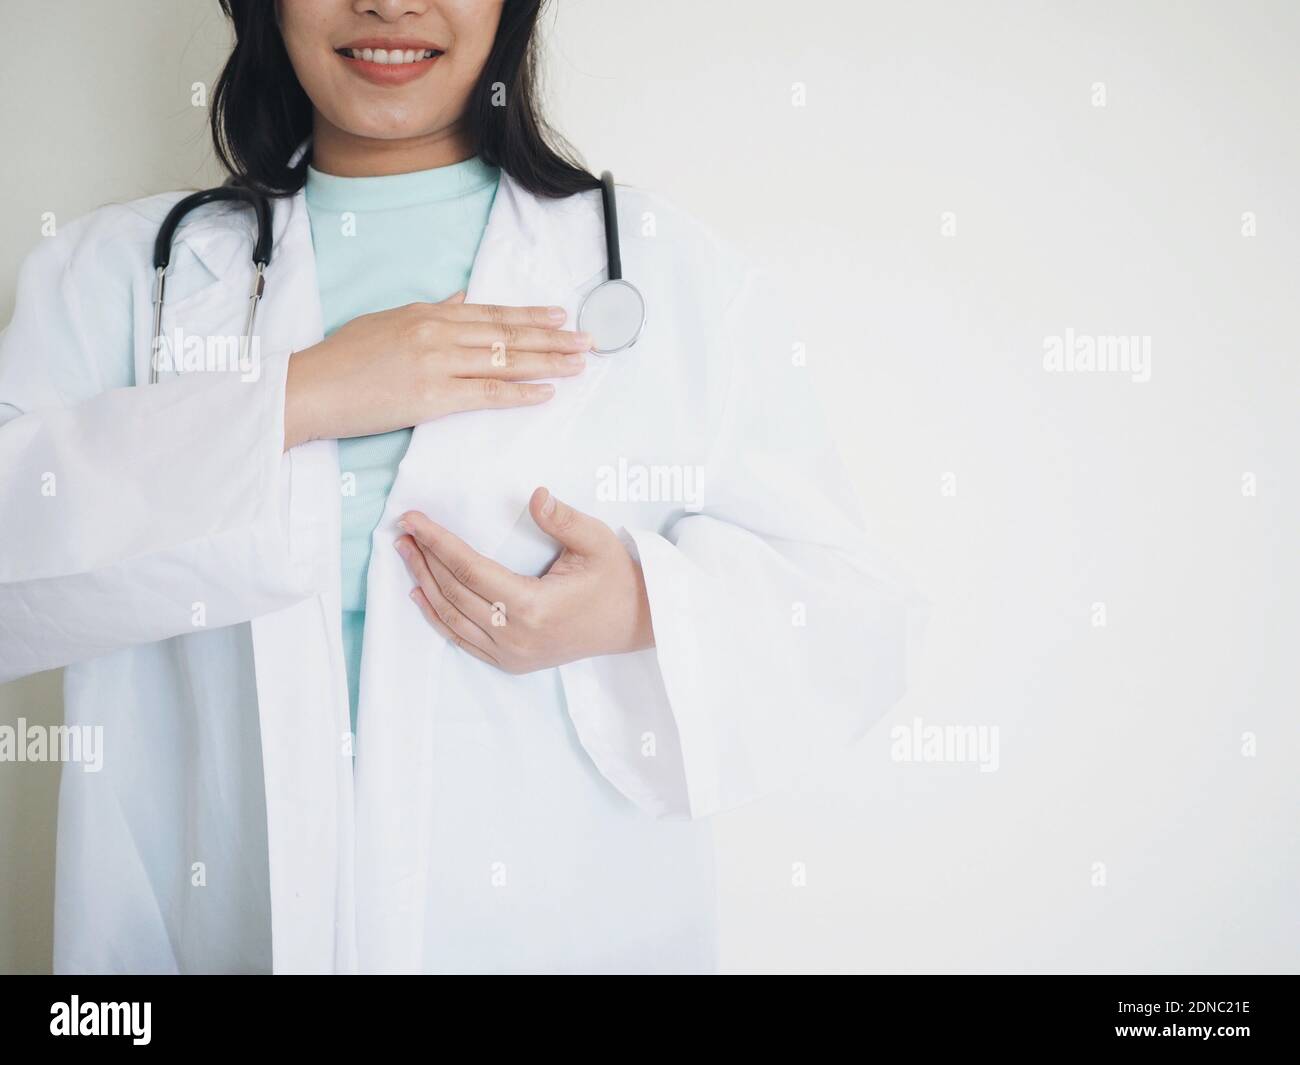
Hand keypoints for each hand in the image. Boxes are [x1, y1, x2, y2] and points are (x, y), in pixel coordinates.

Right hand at [283, 292, 590, 449]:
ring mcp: (437, 364)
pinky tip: (546, 392)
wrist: (311, 388)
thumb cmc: (342, 359)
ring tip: (578, 363)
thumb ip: (430, 311)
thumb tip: (462, 299)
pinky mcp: (432, 397)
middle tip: (588, 339)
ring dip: (547, 362)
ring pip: (505, 361)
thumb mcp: (387, 321)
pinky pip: (486, 394)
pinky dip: (520, 392)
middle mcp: (438, 333)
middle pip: (507, 335)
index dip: (530, 316)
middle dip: (552, 337)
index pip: (491, 314)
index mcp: (428, 313)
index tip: (560, 315)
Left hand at [394, 488, 654, 673]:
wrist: (634, 623)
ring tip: (406, 553)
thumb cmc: (615, 578)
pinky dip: (438, 617)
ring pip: (451, 618)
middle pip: (453, 592)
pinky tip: (420, 594)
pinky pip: (463, 639)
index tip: (413, 519)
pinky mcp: (512, 662)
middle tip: (403, 529)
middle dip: (423, 558)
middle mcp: (515, 636)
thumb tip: (535, 495)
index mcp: (532, 605)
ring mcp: (511, 655)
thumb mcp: (597, 540)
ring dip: (424, 584)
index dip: (437, 541)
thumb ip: (563, 518)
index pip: (469, 568)